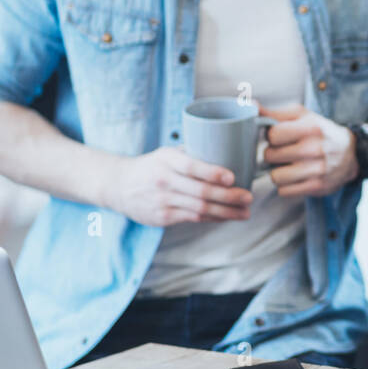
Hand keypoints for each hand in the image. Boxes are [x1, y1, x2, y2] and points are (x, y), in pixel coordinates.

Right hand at [105, 146, 251, 225]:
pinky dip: (213, 218)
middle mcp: (163, 180)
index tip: (233, 177)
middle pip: (201, 192)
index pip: (191, 166)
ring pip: (200, 209)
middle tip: (248, 197)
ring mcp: (162, 201)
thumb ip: (192, 154)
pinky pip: (193, 219)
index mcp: (166, 160)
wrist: (119, 185)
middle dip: (229, 197)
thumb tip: (229, 149)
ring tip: (245, 212)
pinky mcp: (163, 217)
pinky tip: (227, 217)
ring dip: (226, 212)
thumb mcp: (166, 154)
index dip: (213, 173)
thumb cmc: (152, 166)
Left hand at [260, 103, 356, 197]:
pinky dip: (286, 185)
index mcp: (310, 128)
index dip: (271, 137)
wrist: (351, 154)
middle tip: (284, 152)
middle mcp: (315, 149)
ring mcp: (317, 170)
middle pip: (270, 156)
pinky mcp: (317, 187)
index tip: (279, 138)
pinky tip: (296, 177)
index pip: (272, 135)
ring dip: (277, 172)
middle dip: (272, 155)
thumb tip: (250, 105)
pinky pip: (284, 191)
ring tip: (288, 166)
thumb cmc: (321, 132)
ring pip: (275, 177)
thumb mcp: (303, 117)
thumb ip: (275, 113)